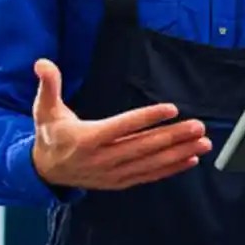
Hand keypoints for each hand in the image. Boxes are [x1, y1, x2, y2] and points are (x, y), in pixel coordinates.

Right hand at [30, 58, 212, 189]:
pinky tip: (190, 160)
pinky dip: (170, 169)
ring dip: (178, 153)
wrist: (44, 171)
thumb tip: (42, 63)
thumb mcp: (44, 108)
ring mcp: (112, 173)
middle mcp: (102, 159)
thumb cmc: (51, 134)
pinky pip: (148, 176)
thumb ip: (48, 84)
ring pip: (150, 163)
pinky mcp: (119, 181)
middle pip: (143, 147)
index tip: (171, 109)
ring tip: (202, 143)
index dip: (147, 118)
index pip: (123, 126)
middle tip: (198, 126)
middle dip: (173, 136)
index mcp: (87, 139)